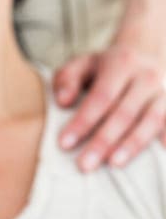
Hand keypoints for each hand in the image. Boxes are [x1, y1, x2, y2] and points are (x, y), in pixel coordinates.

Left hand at [52, 45, 165, 171]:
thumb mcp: (84, 63)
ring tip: (113, 165)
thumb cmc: (108, 66)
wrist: (149, 53)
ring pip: (150, 121)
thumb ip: (67, 79)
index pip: (101, 97)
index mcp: (120, 64)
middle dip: (103, 141)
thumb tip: (62, 102)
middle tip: (83, 165)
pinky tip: (158, 157)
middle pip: (124, 113)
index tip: (64, 143)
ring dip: (132, 145)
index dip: (83, 121)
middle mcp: (146, 77)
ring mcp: (164, 92)